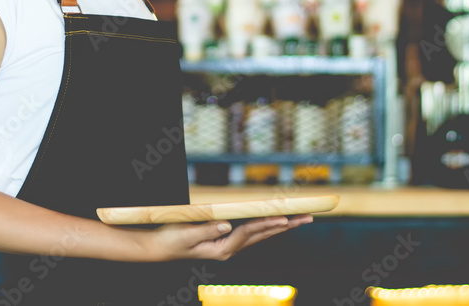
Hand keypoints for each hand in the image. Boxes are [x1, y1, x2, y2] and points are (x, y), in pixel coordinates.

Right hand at [147, 214, 312, 261]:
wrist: (160, 247)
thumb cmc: (172, 239)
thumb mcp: (187, 233)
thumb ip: (207, 229)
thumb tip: (228, 224)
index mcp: (222, 249)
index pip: (249, 233)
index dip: (267, 223)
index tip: (285, 218)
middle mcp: (229, 249)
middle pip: (262, 235)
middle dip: (286, 226)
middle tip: (307, 218)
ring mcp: (229, 246)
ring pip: (260, 234)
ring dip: (280, 226)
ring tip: (299, 219)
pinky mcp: (225, 241)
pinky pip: (251, 232)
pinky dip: (265, 226)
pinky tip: (275, 223)